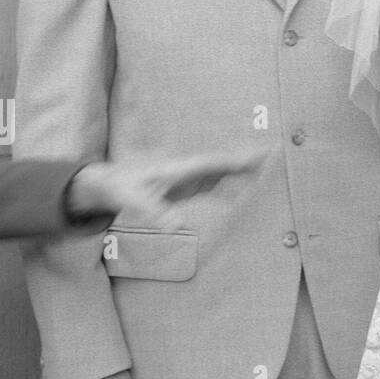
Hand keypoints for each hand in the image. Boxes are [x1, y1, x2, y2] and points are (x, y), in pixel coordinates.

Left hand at [69, 150, 264, 228]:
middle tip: (275, 159)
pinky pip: (213, 185)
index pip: (216, 162)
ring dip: (241, 174)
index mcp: (180, 168)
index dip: (240, 158)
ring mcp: (187, 178)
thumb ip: (154, 212)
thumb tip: (177, 225)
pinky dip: (228, 187)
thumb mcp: (132, 201)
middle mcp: (188, 170)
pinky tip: (238, 196)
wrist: (103, 184)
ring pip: (221, 174)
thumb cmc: (118, 188)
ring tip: (265, 175)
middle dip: (249, 163)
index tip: (262, 153)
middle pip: (225, 165)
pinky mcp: (184, 188)